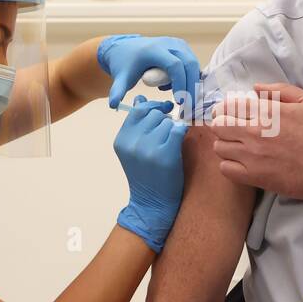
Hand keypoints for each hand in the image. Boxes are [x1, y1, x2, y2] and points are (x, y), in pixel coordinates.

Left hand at [97, 34, 200, 112]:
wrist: (125, 49)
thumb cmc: (124, 64)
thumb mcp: (121, 78)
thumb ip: (117, 91)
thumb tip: (114, 106)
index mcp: (153, 50)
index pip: (175, 65)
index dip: (180, 83)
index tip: (179, 101)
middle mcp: (168, 43)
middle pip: (189, 63)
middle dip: (191, 86)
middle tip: (188, 105)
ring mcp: (177, 43)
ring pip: (193, 63)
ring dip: (191, 81)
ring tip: (178, 95)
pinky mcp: (181, 46)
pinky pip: (192, 62)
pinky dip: (190, 76)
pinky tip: (177, 86)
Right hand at [113, 96, 189, 251]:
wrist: (152, 204)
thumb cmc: (146, 175)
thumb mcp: (134, 149)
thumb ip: (137, 124)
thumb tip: (141, 98)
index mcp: (121, 140)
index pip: (138, 110)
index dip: (153, 108)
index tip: (163, 113)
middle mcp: (131, 142)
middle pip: (154, 114)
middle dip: (164, 120)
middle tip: (167, 133)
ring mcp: (147, 149)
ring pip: (166, 122)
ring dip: (172, 128)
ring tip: (171, 142)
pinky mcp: (165, 155)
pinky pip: (177, 130)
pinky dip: (181, 133)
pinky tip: (179, 142)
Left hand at [207, 83, 302, 200]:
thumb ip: (280, 90)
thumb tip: (256, 88)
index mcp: (267, 112)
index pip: (229, 105)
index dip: (226, 107)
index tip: (230, 111)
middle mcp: (254, 132)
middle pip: (218, 125)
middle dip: (222, 123)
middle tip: (232, 127)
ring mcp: (252, 156)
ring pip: (219, 147)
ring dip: (225, 144)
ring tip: (237, 145)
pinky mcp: (254, 177)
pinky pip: (225, 169)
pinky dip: (228, 164)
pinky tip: (240, 162)